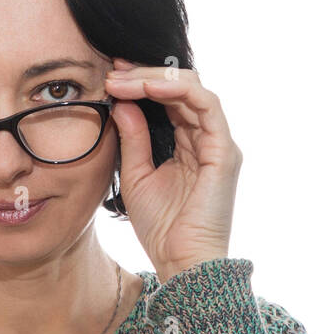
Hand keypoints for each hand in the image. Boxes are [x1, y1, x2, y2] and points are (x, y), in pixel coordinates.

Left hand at [105, 58, 242, 282]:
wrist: (181, 261)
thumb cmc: (161, 228)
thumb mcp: (136, 175)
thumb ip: (132, 138)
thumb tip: (120, 102)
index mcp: (188, 144)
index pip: (168, 100)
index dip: (140, 83)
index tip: (110, 76)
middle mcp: (207, 138)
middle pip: (180, 88)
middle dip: (143, 75)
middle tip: (112, 71)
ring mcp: (219, 143)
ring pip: (192, 89)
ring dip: (154, 79)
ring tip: (122, 79)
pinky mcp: (224, 150)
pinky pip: (206, 104)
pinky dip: (176, 90)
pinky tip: (146, 87)